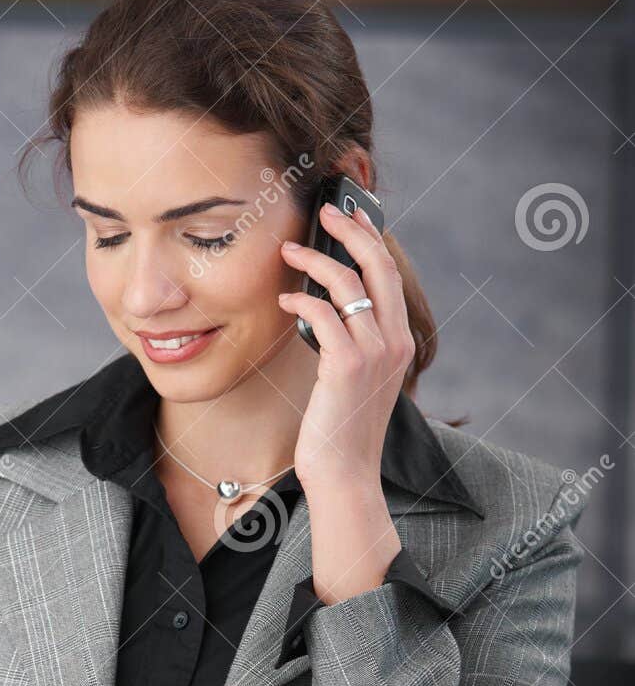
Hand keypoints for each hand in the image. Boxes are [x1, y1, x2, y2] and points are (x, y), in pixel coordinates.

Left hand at [277, 202, 415, 489]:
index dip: (371, 239)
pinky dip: (300, 301)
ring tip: (288, 253)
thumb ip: (353, 343)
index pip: (390, 275)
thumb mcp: (356, 380)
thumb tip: (325, 309)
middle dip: (351, 228)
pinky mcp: (347, 364)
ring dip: (314, 261)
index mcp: (400, 342)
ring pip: (348, 282)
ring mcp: (374, 352)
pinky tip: (284, 303)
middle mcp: (394, 341)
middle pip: (378, 264)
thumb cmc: (342, 430)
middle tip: (326, 211)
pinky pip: (324, 313)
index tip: (350, 217)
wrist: (345, 474)